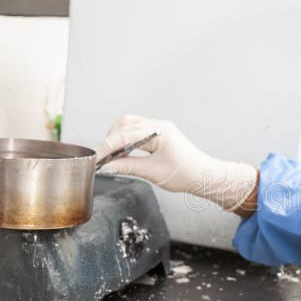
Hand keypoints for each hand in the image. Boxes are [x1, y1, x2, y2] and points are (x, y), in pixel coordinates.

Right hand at [96, 115, 257, 211]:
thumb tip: (108, 166)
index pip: (124, 134)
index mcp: (159, 131)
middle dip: (110, 139)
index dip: (107, 146)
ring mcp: (159, 129)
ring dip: (117, 139)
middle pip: (125, 124)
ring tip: (112, 156)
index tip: (96, 158)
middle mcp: (159, 126)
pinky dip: (126, 141)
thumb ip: (128, 167)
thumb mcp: (153, 172)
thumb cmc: (186, 174)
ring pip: (129, 126)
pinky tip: (123, 154)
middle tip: (102, 157)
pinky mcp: (160, 135)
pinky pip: (137, 132)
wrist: (204, 176)